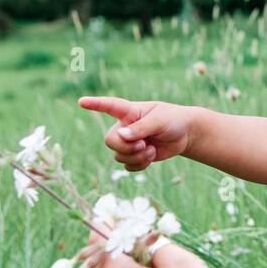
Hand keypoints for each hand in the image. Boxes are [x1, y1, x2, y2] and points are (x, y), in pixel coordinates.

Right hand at [78, 96, 196, 171]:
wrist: (185, 134)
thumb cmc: (173, 120)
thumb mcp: (160, 120)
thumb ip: (141, 127)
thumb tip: (122, 136)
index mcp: (129, 112)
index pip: (109, 106)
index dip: (94, 104)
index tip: (81, 102)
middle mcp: (125, 126)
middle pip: (110, 141)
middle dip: (126, 147)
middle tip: (143, 145)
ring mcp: (129, 142)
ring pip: (119, 156)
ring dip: (137, 157)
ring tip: (151, 149)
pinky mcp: (135, 155)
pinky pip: (127, 166)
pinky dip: (140, 165)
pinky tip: (151, 156)